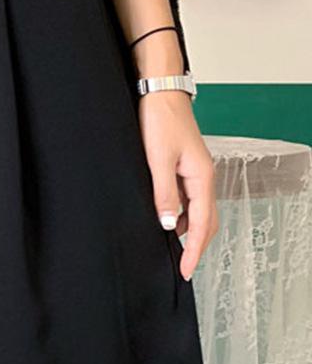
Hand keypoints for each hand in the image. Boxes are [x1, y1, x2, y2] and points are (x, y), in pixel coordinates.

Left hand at [138, 90, 218, 279]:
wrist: (160, 93)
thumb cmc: (160, 120)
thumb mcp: (157, 159)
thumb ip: (163, 193)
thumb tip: (167, 223)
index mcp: (201, 177)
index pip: (201, 224)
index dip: (194, 250)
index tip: (187, 270)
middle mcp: (202, 176)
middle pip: (206, 221)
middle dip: (197, 246)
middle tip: (184, 267)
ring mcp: (195, 171)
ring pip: (198, 210)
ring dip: (189, 231)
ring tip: (175, 250)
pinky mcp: (185, 165)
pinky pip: (188, 198)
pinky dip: (182, 215)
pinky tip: (168, 220)